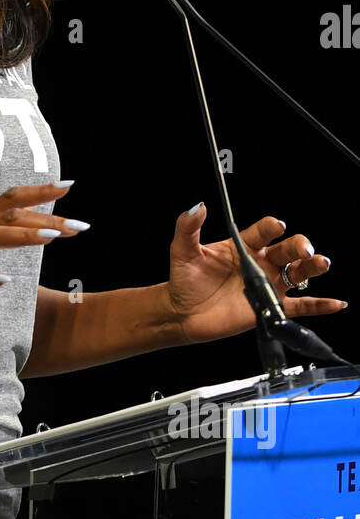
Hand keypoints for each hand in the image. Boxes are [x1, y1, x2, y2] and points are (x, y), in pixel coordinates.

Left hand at [163, 203, 345, 345]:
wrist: (182, 312)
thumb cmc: (184, 280)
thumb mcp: (181, 250)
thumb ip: (188, 227)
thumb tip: (198, 206)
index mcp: (243, 246)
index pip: (263, 231)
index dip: (271, 226)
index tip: (276, 226)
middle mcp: (261, 263)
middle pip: (288, 249)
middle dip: (299, 246)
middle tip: (303, 249)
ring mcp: (268, 284)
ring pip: (299, 273)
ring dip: (313, 267)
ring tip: (321, 263)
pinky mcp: (270, 306)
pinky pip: (301, 306)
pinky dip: (320, 305)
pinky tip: (336, 302)